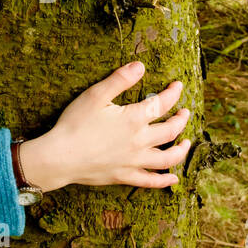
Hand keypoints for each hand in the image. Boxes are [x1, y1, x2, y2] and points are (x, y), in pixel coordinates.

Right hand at [20, 61, 190, 191]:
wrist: (59, 157)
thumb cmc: (74, 124)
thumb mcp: (95, 95)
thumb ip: (120, 80)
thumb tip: (141, 66)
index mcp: (133, 119)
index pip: (162, 103)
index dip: (173, 93)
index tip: (178, 85)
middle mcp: (139, 141)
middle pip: (170, 131)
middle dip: (181, 120)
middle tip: (185, 112)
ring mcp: (133, 161)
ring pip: (167, 159)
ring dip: (181, 150)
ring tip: (187, 142)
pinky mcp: (124, 176)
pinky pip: (150, 181)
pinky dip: (164, 181)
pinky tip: (174, 179)